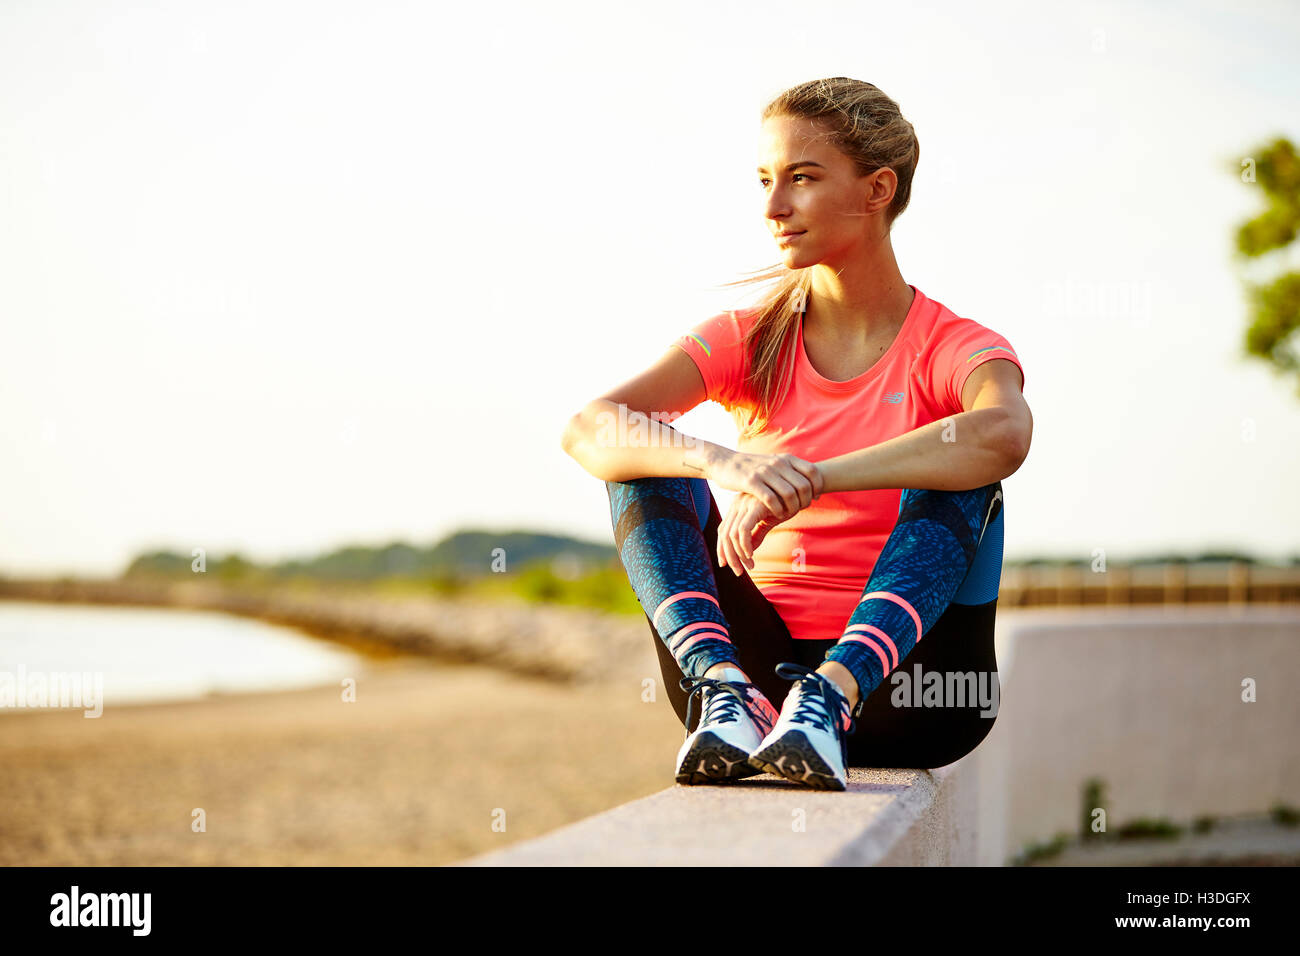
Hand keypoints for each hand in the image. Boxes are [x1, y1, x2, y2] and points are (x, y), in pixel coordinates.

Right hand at [706, 449, 824, 517]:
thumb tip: (813, 488)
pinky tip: (775, 515)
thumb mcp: (775, 463)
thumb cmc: (753, 467)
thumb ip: (793, 473)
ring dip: (792, 508)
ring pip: (789, 494)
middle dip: (805, 502)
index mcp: (786, 458)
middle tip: (800, 509)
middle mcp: (778, 463)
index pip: (813, 472)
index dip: (818, 487)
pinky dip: (777, 510)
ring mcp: (764, 472)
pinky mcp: (751, 482)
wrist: (725, 462)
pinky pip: (771, 499)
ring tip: (788, 514)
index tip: (814, 498)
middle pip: (803, 486)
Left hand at [716, 492, 787, 576]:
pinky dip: (745, 545)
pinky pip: (743, 530)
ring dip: (738, 555)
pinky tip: (751, 555)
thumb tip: (749, 552)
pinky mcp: (755, 506)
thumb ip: (757, 534)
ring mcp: (745, 503)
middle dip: (729, 556)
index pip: (723, 530)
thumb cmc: (785, 503)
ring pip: (732, 535)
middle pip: (724, 534)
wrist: (800, 488)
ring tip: (749, 566)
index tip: (725, 565)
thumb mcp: (767, 521)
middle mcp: (738, 504)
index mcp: (738, 506)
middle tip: (740, 572)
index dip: (721, 549)